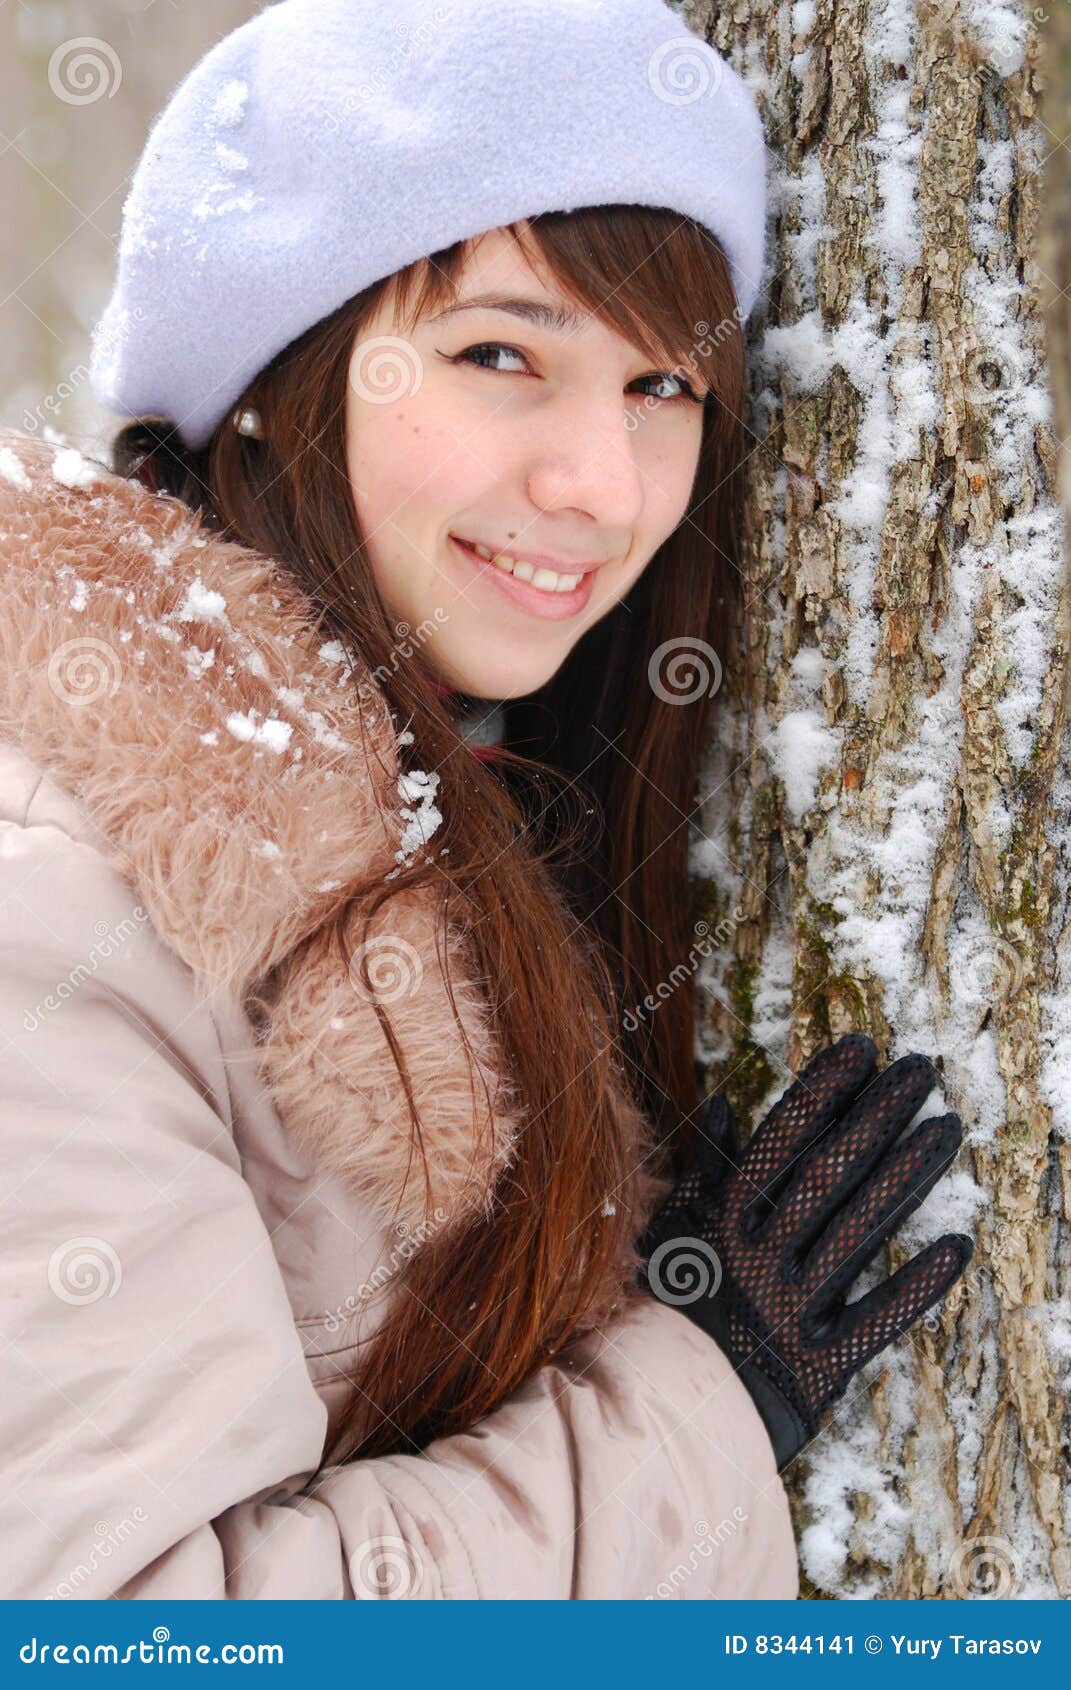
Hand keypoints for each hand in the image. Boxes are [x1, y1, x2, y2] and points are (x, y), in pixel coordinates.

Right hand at [637, 1033, 972, 1471]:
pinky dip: (916, 1285)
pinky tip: (957, 1245)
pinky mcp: (816, 1364)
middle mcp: (755, 1258)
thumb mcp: (668, 1233)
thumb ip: (699, 1170)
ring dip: (907, 1179)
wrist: (656, 1416)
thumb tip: (719, 1101)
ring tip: (947, 1130)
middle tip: (921, 1070)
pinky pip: (874, 1319)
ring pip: (857, 1233)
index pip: (777, 1143)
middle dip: (877, 1116)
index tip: (859, 1048)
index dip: (820, 1092)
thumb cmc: (666, 1312)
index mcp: (718, 1222)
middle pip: (827, 1175)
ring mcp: (788, 1310)